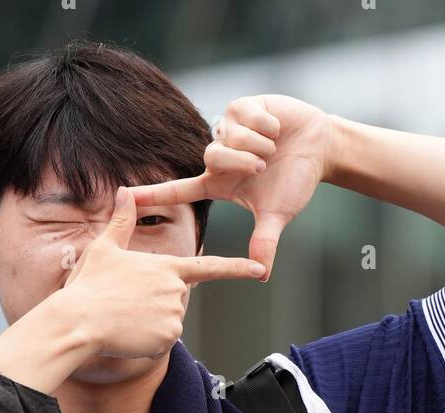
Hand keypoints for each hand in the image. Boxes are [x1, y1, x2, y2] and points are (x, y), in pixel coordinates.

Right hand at [0, 188, 265, 392]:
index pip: (209, 267)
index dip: (236, 268)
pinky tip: (128, 335)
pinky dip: (146, 343)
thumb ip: (122, 222)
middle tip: (125, 304)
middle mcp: (176, 290)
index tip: (259, 269)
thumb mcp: (104, 248)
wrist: (78, 321)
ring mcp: (174, 314)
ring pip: (168, 324)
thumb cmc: (89, 285)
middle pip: (175, 301)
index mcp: (166, 266)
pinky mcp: (168, 338)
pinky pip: (161, 343)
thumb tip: (125, 190)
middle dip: (154, 305)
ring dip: (149, 325)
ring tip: (124, 318)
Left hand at [128, 96, 335, 279]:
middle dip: (243, 162)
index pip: (179, 190)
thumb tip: (262, 274)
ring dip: (258, 144)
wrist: (319, 147)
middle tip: (264, 164)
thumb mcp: (277, 214)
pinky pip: (246, 116)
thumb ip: (264, 241)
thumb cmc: (295, 181)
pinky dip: (267, 125)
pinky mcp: (242, 106)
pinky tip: (277, 128)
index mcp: (219, 182)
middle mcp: (218, 155)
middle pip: (211, 157)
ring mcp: (228, 129)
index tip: (125, 198)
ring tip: (274, 146)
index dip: (153, 195)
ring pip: (230, 136)